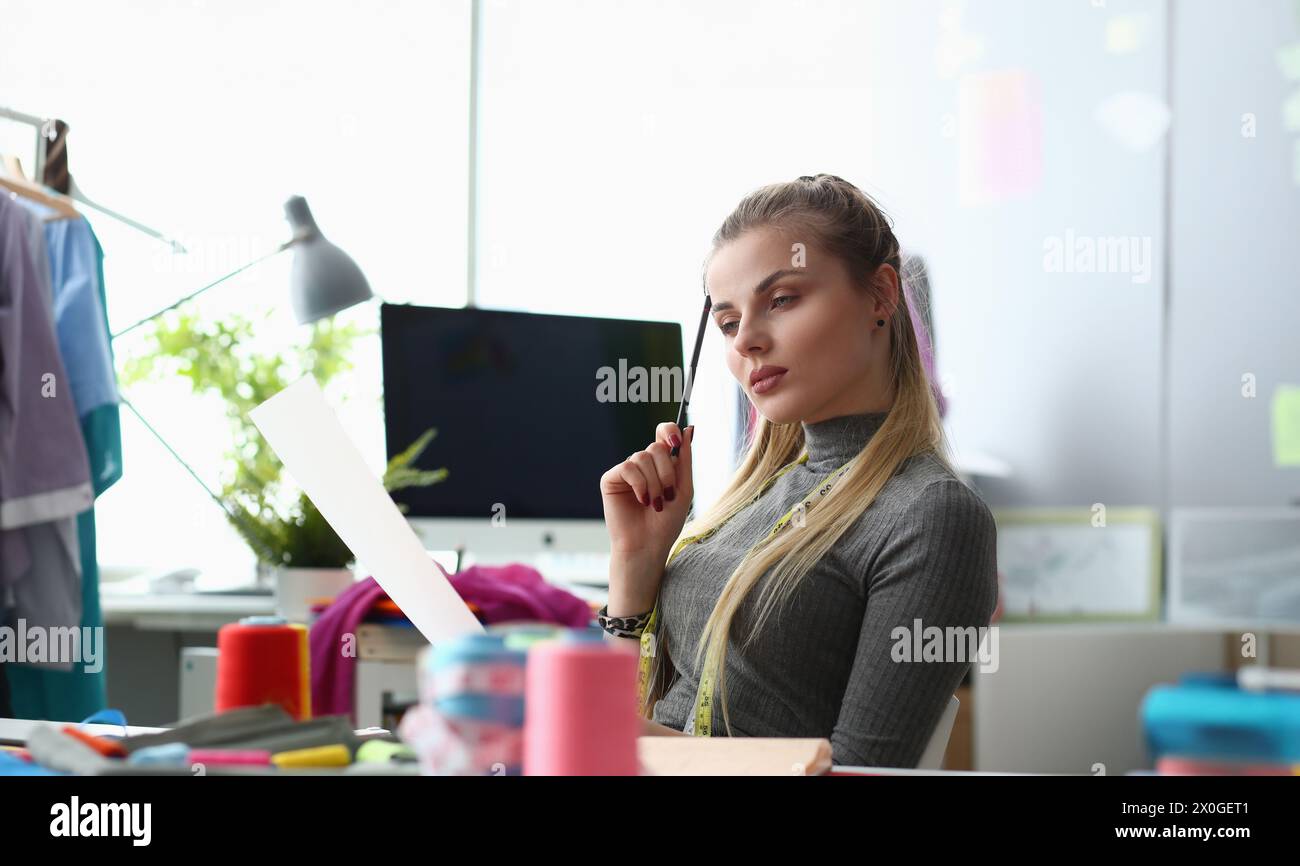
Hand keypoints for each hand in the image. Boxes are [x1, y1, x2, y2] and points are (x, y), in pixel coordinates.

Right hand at [600, 422, 694, 561]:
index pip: (663, 433)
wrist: (647, 546)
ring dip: (654, 483)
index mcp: (662, 464)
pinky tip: (641, 500)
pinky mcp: (611, 479)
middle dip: (667, 472)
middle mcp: (643, 464)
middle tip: (668, 496)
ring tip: (655, 504)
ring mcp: (627, 471)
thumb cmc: (666, 523)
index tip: (676, 442)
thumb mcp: (684, 489)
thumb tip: (689, 428)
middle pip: (656, 447)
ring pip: (642, 457)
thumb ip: (685, 459)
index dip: (669, 431)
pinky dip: (639, 484)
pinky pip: (628, 467)